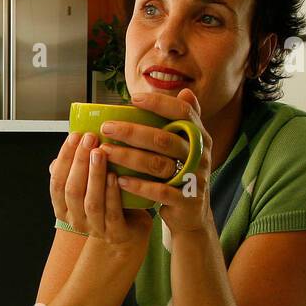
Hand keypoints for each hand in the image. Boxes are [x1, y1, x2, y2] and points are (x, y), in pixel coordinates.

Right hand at [50, 131, 153, 251]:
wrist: (130, 232)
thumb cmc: (108, 203)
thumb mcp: (87, 185)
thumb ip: (76, 170)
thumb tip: (72, 142)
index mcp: (63, 208)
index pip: (56, 182)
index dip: (64, 158)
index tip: (74, 137)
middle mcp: (75, 220)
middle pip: (72, 190)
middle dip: (79, 162)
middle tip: (89, 139)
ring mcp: (95, 229)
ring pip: (91, 202)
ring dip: (94, 175)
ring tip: (100, 152)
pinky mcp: (115, 234)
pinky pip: (112, 213)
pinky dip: (112, 193)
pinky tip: (115, 175)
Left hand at [106, 89, 213, 235]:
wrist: (192, 214)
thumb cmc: (181, 172)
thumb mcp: (187, 146)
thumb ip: (183, 121)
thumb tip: (184, 91)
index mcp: (199, 136)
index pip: (183, 112)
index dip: (159, 103)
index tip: (133, 98)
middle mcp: (200, 154)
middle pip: (163, 138)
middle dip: (132, 132)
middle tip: (107, 128)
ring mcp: (194, 178)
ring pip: (157, 164)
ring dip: (128, 157)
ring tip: (105, 152)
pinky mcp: (185, 200)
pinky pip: (159, 191)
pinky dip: (138, 185)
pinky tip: (118, 180)